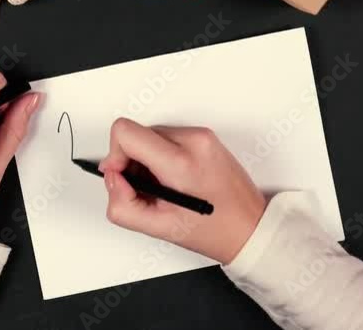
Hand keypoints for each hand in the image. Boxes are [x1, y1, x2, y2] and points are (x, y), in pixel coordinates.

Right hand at [99, 118, 265, 264]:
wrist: (250, 227)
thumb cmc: (215, 230)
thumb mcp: (159, 228)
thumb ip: (122, 205)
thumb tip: (112, 179)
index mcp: (181, 163)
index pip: (125, 133)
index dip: (114, 155)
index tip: (121, 175)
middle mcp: (193, 141)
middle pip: (136, 133)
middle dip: (132, 161)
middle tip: (148, 189)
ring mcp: (202, 136)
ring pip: (151, 135)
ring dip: (148, 159)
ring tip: (164, 187)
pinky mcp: (205, 136)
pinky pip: (168, 137)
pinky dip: (163, 156)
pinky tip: (175, 179)